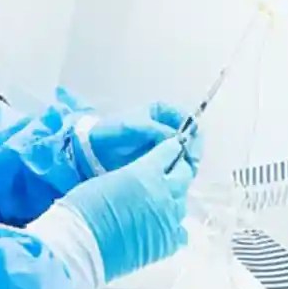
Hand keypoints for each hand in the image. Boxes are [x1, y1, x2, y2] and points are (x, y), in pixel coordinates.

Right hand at [57, 139, 196, 282]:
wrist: (81, 245)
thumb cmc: (85, 208)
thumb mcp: (109, 178)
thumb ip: (133, 174)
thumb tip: (141, 177)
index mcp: (147, 172)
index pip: (171, 151)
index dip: (171, 148)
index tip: (170, 147)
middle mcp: (164, 193)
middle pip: (184, 174)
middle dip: (179, 168)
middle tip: (171, 169)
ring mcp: (169, 220)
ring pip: (183, 202)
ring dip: (175, 197)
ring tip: (161, 200)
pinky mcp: (167, 244)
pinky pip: (180, 231)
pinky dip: (174, 226)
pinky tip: (161, 226)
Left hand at [58, 88, 202, 176]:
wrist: (94, 147)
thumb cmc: (114, 130)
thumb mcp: (136, 127)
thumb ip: (159, 132)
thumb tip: (180, 141)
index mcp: (164, 112)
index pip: (188, 119)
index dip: (193, 131)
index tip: (191, 144)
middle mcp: (167, 127)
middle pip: (189, 138)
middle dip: (191, 150)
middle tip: (189, 162)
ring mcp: (164, 145)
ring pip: (184, 153)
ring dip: (185, 162)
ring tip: (181, 171)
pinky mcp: (159, 161)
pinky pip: (174, 165)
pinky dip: (176, 170)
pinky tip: (175, 177)